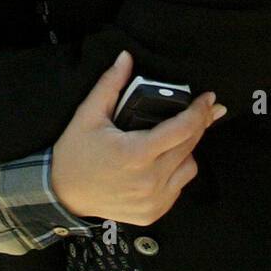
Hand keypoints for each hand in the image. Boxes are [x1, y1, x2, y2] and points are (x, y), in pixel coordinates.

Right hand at [51, 51, 225, 224]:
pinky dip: (177, 171)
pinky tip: (165, 160)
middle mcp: (150, 180)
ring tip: (174, 137)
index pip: (182, 129)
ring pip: (190, 167)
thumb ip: (111, 84)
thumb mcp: (88, 114)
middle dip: (200, 124)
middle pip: (190, 146)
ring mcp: (153, 201)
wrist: (62, 195)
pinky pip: (179, 187)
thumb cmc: (75, 152)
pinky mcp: (153, 213)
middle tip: (204, 109)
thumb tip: (126, 56)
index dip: (199, 111)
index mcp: (136, 154)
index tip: (208, 97)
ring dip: (187, 149)